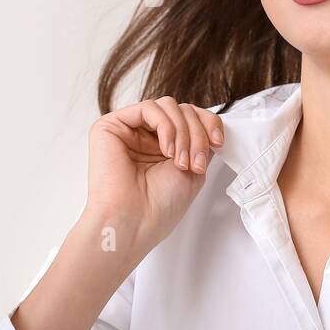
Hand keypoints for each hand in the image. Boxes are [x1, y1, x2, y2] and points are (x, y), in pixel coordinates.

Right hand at [85, 96, 224, 253]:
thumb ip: (200, 143)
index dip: (208, 123)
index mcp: (162, 145)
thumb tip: (211, 124)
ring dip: (183, 132)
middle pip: (182, 110)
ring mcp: (127, 129)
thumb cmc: (158, 207)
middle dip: (197, 134)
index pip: (189, 117)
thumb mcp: (193, 170)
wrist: (133, 224)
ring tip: (180, 161)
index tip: (218, 142)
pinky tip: (166, 150)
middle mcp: (144, 135)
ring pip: (168, 106)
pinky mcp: (110, 126)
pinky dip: (166, 126)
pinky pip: (149, 108)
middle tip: (196, 163)